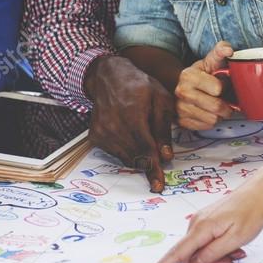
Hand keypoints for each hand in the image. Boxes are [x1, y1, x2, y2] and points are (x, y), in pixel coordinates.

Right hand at [85, 54, 175, 192]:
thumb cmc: (139, 85)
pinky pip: (115, 153)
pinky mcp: (95, 136)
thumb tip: (167, 156)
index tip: (158, 185)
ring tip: (143, 135)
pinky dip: (127, 150)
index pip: (145, 149)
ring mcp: (102, 132)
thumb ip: (163, 128)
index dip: (153, 169)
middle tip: (158, 155)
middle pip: (135, 156)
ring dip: (139, 156)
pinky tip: (130, 134)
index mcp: (133, 114)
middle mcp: (113, 126)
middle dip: (149, 161)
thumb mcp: (160, 99)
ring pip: (125, 158)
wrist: (109, 77)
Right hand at [137, 165, 262, 262]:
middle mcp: (196, 223)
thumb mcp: (234, 239)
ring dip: (215, 256)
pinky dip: (216, 247)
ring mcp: (200, 221)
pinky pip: (204, 241)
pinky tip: (233, 244)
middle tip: (232, 259)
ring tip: (237, 250)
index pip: (176, 253)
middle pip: (190, 255)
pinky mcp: (206, 221)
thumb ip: (212, 254)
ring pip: (198, 250)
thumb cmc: (250, 214)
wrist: (258, 192)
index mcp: (201, 228)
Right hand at [175, 41, 234, 129]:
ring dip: (218, 114)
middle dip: (225, 104)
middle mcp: (181, 93)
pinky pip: (206, 126)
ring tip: (214, 104)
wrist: (181, 85)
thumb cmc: (200, 74)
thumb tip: (229, 49)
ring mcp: (180, 109)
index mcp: (188, 76)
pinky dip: (210, 121)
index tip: (221, 83)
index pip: (217, 89)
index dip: (224, 86)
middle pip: (216, 107)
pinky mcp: (181, 122)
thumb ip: (220, 52)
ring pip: (213, 119)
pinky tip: (207, 111)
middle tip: (223, 98)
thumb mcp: (209, 61)